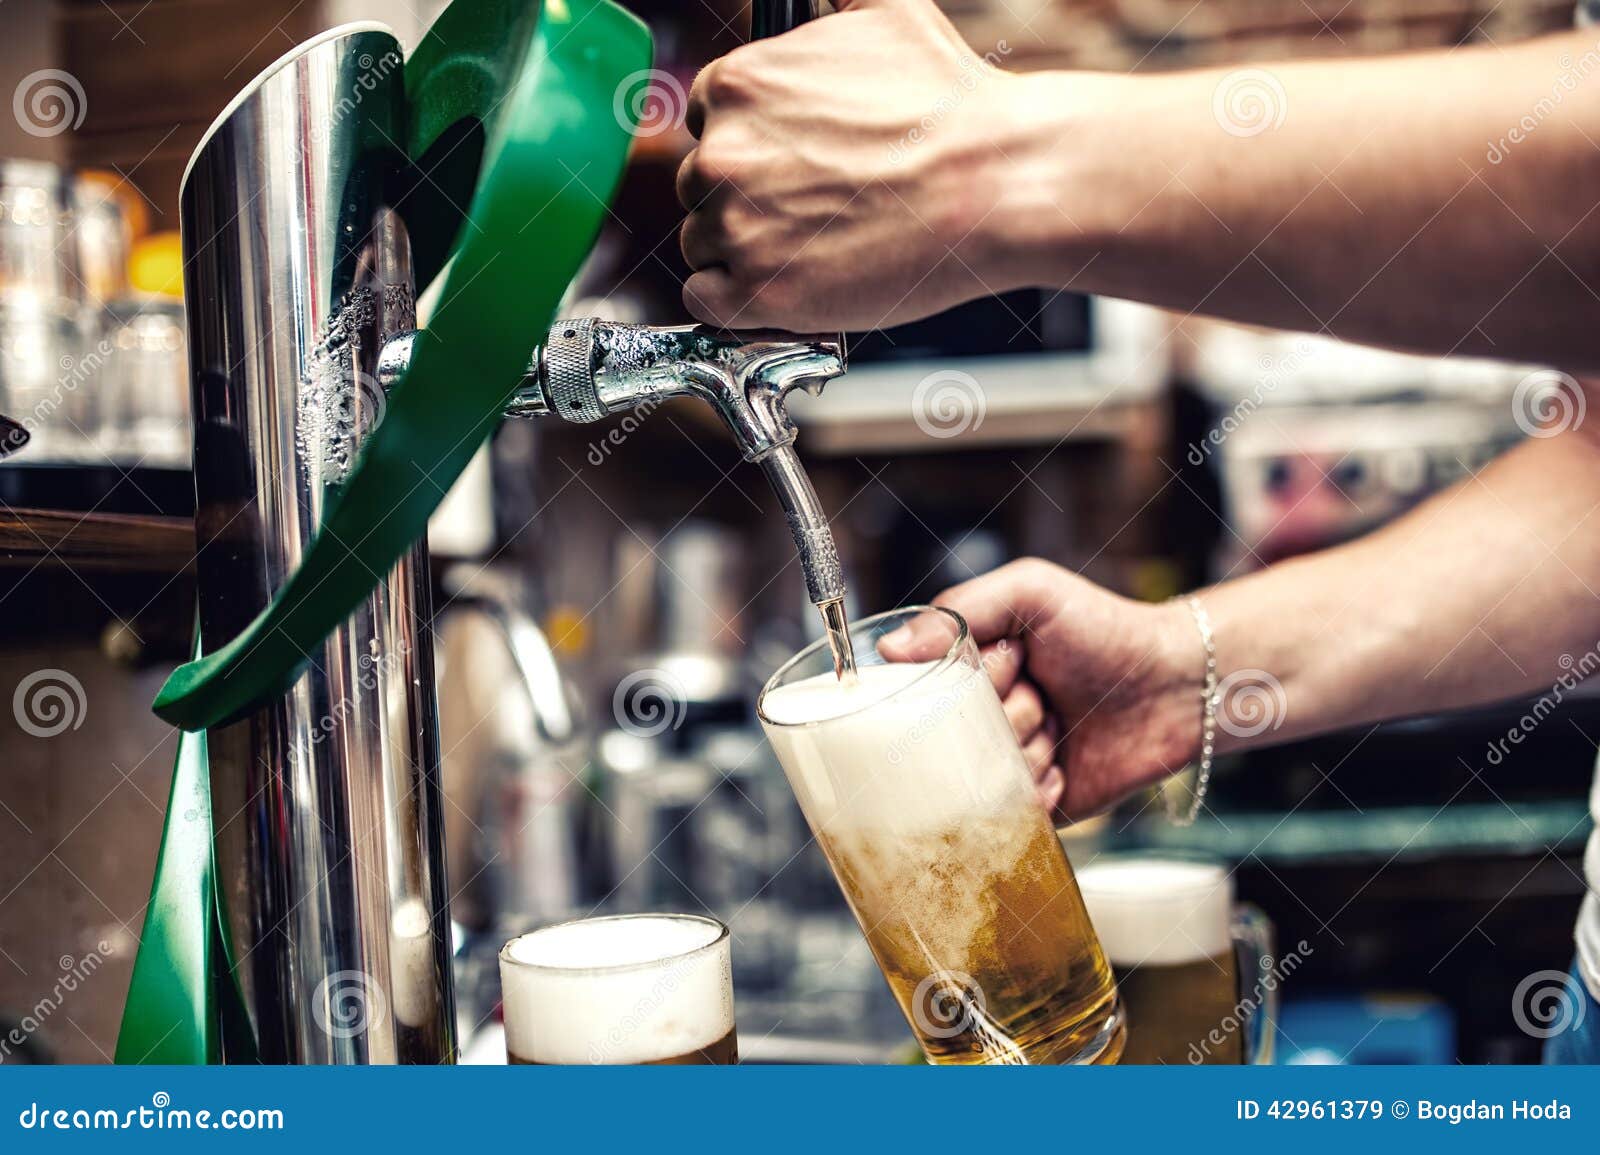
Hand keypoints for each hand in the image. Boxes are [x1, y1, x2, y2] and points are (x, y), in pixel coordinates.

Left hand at [677, 0, 1047, 330]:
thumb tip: (822, 5)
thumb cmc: (954, 107)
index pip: (703, 121)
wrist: (997, 183)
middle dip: (745, 197)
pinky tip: (779, 287)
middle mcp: (724, 153)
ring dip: (743, 250)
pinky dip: (735, 301)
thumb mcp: (886, 14)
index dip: (747, 145)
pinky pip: (707, 300)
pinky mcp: (758, 292)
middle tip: (807, 208)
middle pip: (701, 184)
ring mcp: (737, 227)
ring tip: (809, 247)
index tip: (781, 164)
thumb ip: (831, 10)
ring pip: (704, 243)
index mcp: (738, 84)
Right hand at [880, 559, 1202, 821]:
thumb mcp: (1031, 592)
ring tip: (1060, 726)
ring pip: (978, 775)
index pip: (927, 687)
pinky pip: (1008, 813)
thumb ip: (960, 610)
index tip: (1013, 661)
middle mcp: (979, 716)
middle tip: (1042, 695)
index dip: (969, 679)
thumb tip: (888, 648)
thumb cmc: (1106, 630)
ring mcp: (1003, 762)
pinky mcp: (1031, 805)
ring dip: (1025, 750)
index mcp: (968, 668)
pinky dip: (1037, 789)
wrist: (1178, 687)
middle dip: (1002, 714)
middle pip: (950, 734)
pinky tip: (1065, 765)